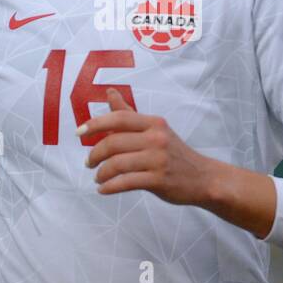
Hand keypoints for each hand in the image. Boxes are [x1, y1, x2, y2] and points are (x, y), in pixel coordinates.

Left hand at [79, 88, 214, 206]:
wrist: (204, 178)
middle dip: (95, 154)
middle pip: (113, 143)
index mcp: (153, 123)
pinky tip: (104, 189)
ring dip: (101, 173)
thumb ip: (129, 113)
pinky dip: (110, 187)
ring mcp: (158, 160)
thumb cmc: (174, 153)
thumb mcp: (155, 129)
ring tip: (98, 178)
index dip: (95, 124)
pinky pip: (126, 183)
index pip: (118, 118)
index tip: (79, 133)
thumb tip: (109, 92)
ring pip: (117, 164)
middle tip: (89, 162)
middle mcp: (156, 138)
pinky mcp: (159, 180)